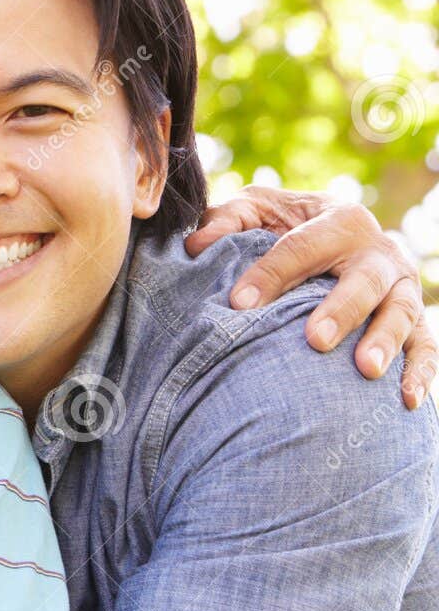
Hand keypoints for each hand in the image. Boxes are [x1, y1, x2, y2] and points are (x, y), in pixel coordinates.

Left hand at [185, 185, 433, 408]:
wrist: (333, 229)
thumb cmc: (284, 224)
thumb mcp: (255, 210)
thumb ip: (227, 220)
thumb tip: (196, 245)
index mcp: (338, 220)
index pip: (301, 247)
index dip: (270, 274)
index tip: (239, 304)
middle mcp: (377, 251)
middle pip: (364, 279)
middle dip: (341, 309)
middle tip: (315, 340)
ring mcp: (400, 286)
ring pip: (402, 311)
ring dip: (386, 340)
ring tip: (366, 370)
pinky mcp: (413, 318)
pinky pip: (427, 345)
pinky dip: (421, 371)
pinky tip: (406, 400)